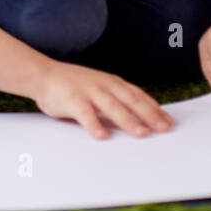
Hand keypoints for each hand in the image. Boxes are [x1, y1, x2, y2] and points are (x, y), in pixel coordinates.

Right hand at [31, 61, 173, 139]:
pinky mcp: (72, 100)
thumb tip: (139, 119)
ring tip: (141, 133)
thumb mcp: (98, 87)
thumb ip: (116, 99)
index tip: (168, 122)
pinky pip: (85, 114)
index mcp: (111, 82)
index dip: (154, 108)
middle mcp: (103, 85)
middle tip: (163, 129)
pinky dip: (94, 125)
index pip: (138, 96)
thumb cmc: (72, 84)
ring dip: (128, 120)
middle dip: (149, 115)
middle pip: (130, 100)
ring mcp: (88, 91)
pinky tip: (102, 136)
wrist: (42, 74)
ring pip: (112, 106)